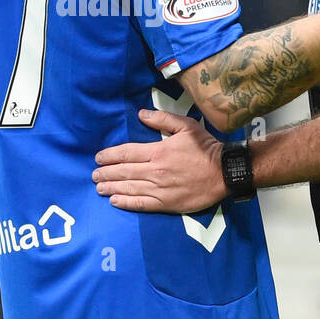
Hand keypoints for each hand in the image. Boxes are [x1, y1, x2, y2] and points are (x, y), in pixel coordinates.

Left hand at [92, 109, 224, 213]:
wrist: (225, 172)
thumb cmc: (206, 147)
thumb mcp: (186, 126)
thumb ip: (162, 119)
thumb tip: (141, 114)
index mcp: (158, 151)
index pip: (127, 153)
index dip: (110, 156)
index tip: (98, 158)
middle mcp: (155, 171)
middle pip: (124, 172)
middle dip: (106, 173)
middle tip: (94, 175)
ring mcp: (160, 189)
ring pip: (129, 188)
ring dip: (111, 188)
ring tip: (99, 188)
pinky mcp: (167, 203)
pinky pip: (142, 204)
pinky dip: (126, 203)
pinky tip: (115, 201)